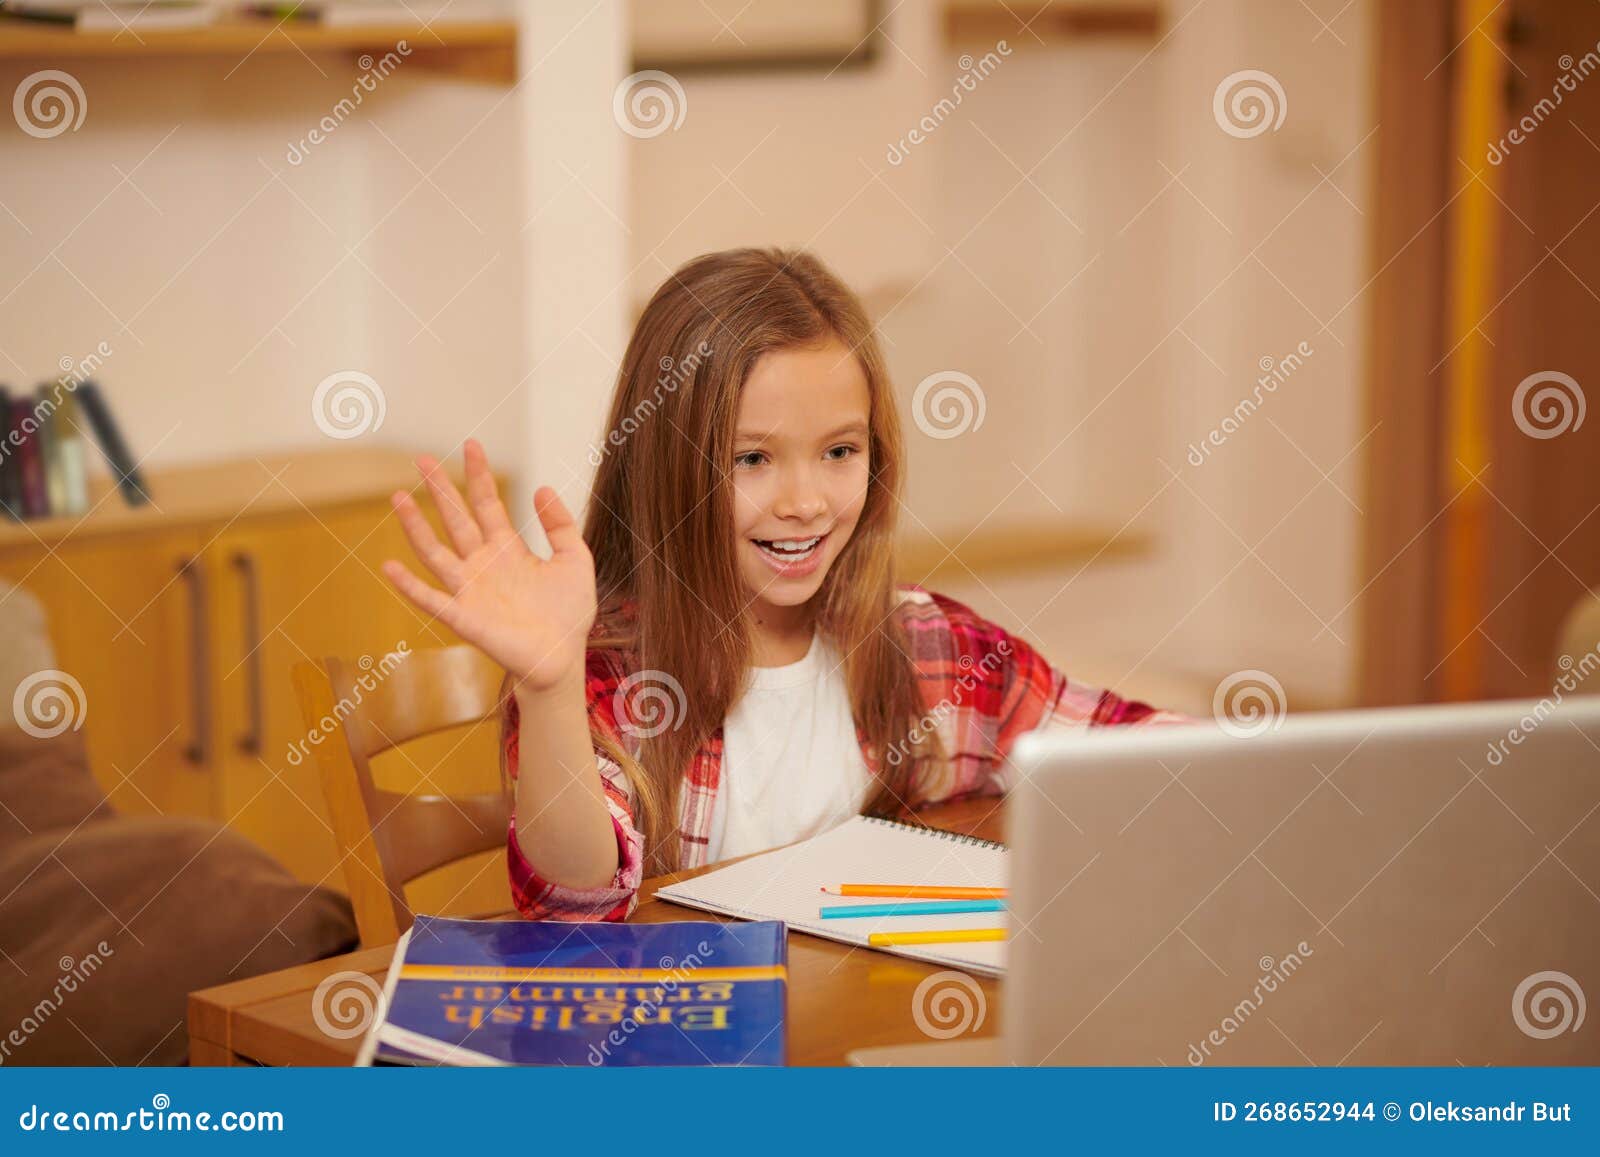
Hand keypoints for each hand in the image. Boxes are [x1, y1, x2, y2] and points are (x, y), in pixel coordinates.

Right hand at [381, 439, 595, 694]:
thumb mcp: (574, 559)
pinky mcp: (464, 618)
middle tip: (421, 458)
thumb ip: (560, 525)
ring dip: (415, 526)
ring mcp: (470, 590)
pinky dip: (408, 585)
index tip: (471, 444)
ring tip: (398, 497)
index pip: (487, 503)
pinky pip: (431, 599)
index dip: (479, 475)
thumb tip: (541, 487)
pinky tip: (388, 566)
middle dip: (440, 489)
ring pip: (435, 551)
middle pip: (456, 519)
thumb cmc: (569, 614)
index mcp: (508, 549)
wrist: (564, 659)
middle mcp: (483, 564)